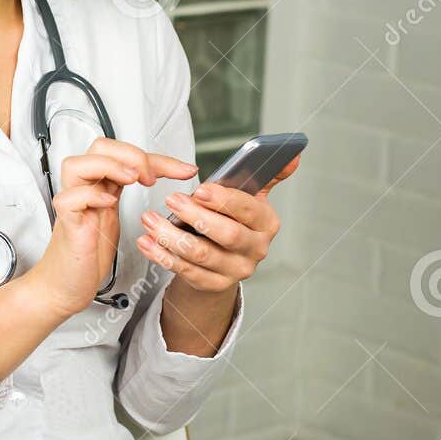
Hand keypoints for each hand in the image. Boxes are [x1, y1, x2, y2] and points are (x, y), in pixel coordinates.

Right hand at [27, 138, 196, 317]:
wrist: (66, 286)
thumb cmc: (91, 255)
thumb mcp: (121, 221)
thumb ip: (134, 200)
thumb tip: (168, 190)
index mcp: (102, 186)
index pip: (127, 156)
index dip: (160, 158)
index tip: (185, 170)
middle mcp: (86, 190)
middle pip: (100, 148)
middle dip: (131, 154)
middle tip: (151, 176)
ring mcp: (74, 205)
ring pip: (77, 165)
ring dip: (109, 165)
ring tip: (132, 178)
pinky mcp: (67, 224)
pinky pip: (69, 199)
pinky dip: (89, 195)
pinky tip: (108, 202)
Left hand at [136, 155, 300, 293]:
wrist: (225, 260)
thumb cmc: (233, 220)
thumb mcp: (250, 197)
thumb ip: (265, 175)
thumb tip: (292, 153)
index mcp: (266, 223)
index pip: (248, 210)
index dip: (224, 200)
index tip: (200, 189)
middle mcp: (255, 249)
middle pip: (226, 235)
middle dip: (196, 216)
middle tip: (172, 200)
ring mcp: (235, 270)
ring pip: (201, 254)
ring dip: (171, 236)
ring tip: (150, 220)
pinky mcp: (214, 285)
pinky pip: (185, 272)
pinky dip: (163, 256)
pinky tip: (147, 242)